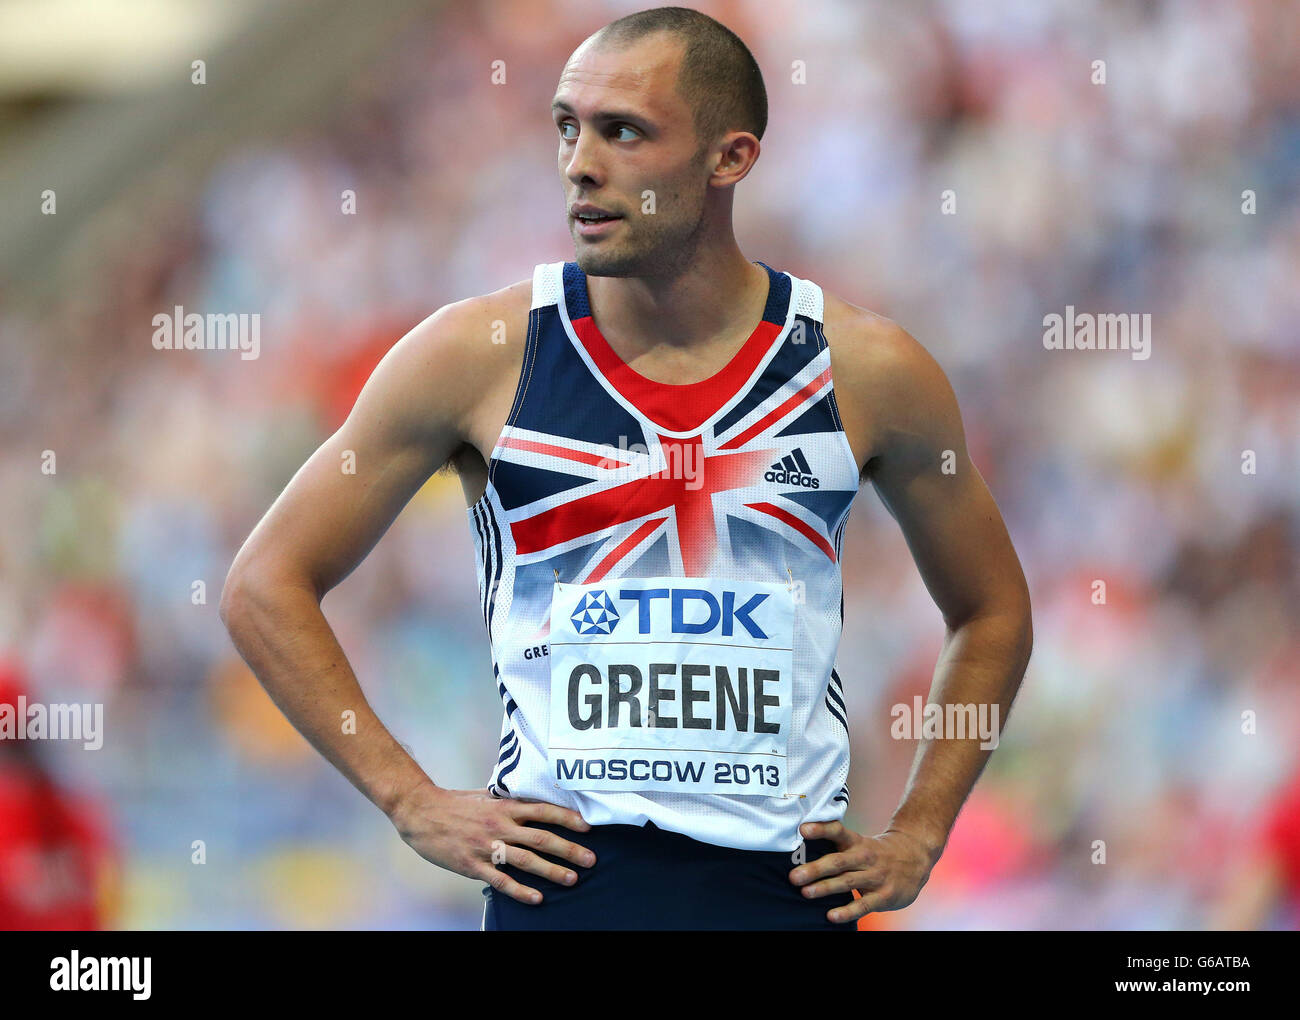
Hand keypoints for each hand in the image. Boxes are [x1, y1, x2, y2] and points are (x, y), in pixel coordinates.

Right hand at [389, 784, 595, 904]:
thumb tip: (530, 799)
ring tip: (572, 879)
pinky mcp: (473, 864)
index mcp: (505, 806)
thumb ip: (508, 799)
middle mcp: (501, 825)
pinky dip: (520, 890)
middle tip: (591, 859)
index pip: (544, 811)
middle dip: (570, 849)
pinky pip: (501, 880)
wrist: (420, 811)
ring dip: (552, 871)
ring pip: (526, 861)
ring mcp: (487, 846)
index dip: (568, 818)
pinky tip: (536, 898)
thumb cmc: (454, 803)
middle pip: (542, 838)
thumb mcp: (485, 795)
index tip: (588, 827)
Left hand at [789, 821, 938, 923]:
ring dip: (826, 888)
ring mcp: (876, 877)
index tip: (803, 830)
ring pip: (848, 882)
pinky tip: (831, 916)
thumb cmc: (877, 851)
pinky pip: (863, 905)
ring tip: (805, 892)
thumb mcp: (859, 843)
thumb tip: (799, 849)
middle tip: (794, 875)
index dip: (821, 829)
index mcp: (857, 842)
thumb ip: (835, 846)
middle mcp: (865, 857)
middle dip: (815, 868)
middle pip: (838, 861)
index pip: (838, 831)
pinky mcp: (884, 896)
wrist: (916, 855)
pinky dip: (847, 911)